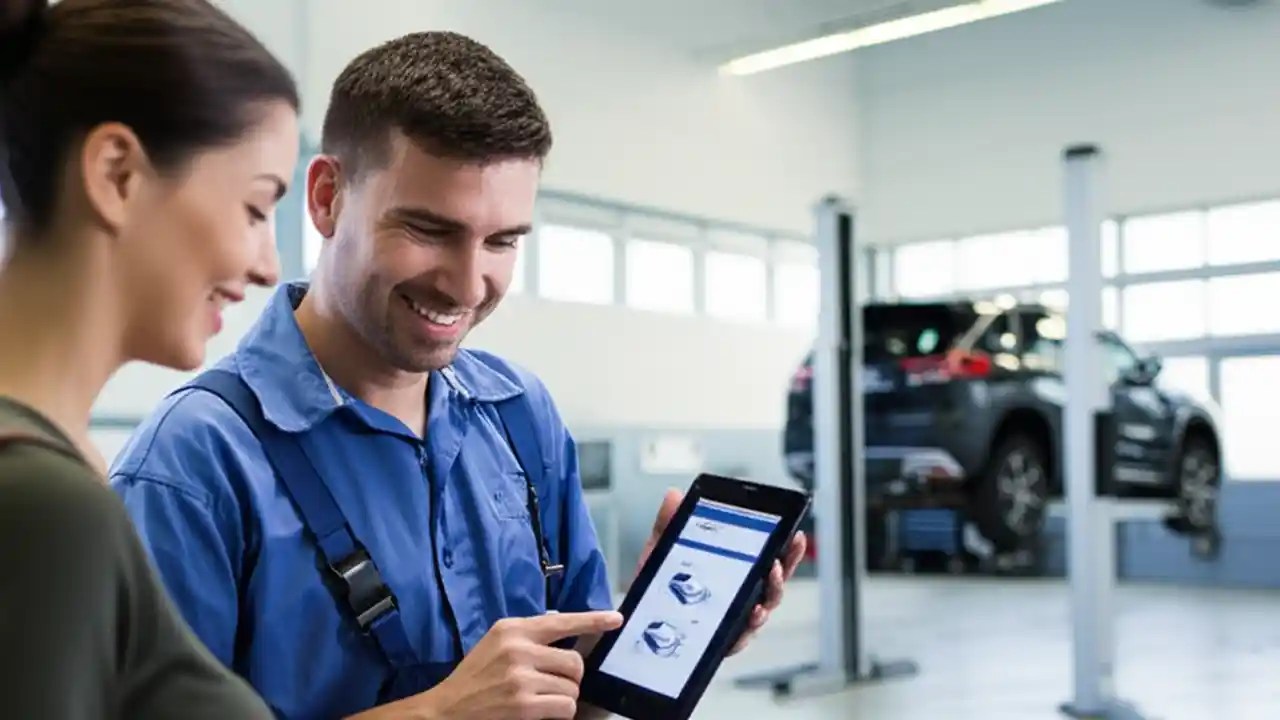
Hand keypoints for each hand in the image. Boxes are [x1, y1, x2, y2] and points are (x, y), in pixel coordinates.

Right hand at [426, 611, 622, 719]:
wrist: (446, 709)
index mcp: (513, 628)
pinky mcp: (524, 704)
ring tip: (541, 700)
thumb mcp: (496, 644)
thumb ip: (527, 637)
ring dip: (563, 698)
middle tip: (552, 685)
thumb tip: (564, 633)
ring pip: (572, 688)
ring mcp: (521, 676)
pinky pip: (565, 707)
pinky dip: (559, 713)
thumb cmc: (475, 678)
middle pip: (575, 662)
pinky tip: (541, 712)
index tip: (616, 619)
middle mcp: (518, 648)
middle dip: (570, 678)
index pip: (561, 620)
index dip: (593, 620)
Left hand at [636, 488, 807, 656]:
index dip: (787, 549)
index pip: (769, 558)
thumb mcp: (663, 548)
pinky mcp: (721, 640)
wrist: (637, 618)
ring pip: (764, 609)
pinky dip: (748, 627)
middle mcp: (741, 595)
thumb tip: (674, 495)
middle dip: (784, 571)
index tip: (795, 534)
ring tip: (767, 583)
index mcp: (736, 571)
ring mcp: (734, 619)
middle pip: (774, 584)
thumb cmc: (659, 584)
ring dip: (770, 595)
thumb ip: (669, 523)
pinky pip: (741, 637)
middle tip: (778, 560)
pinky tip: (751, 614)